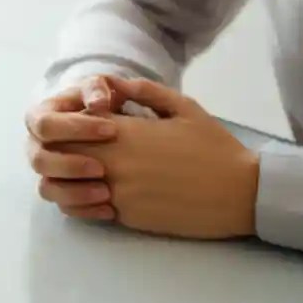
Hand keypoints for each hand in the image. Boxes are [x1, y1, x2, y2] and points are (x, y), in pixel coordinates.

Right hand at [25, 76, 125, 221]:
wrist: (104, 124)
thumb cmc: (98, 101)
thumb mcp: (98, 87)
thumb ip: (98, 87)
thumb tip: (98, 103)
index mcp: (39, 118)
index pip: (46, 125)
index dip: (76, 129)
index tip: (112, 129)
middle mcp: (35, 146)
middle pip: (40, 161)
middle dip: (71, 165)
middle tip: (102, 168)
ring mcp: (46, 173)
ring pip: (47, 188)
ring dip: (75, 192)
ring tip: (106, 193)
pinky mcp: (59, 192)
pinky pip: (63, 207)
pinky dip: (85, 210)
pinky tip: (110, 208)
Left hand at [60, 78, 259, 239]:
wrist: (242, 193)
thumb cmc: (214, 147)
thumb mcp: (183, 107)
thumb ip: (144, 91)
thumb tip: (113, 84)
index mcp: (123, 132)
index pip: (68, 125)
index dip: (67, 124)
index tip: (79, 124)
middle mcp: (113, 162)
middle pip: (60, 155)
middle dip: (61, 151)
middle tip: (76, 150)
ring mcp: (117, 193)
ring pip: (66, 188)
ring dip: (67, 180)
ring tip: (83, 175)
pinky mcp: (127, 218)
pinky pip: (89, 209)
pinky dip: (86, 203)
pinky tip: (101, 195)